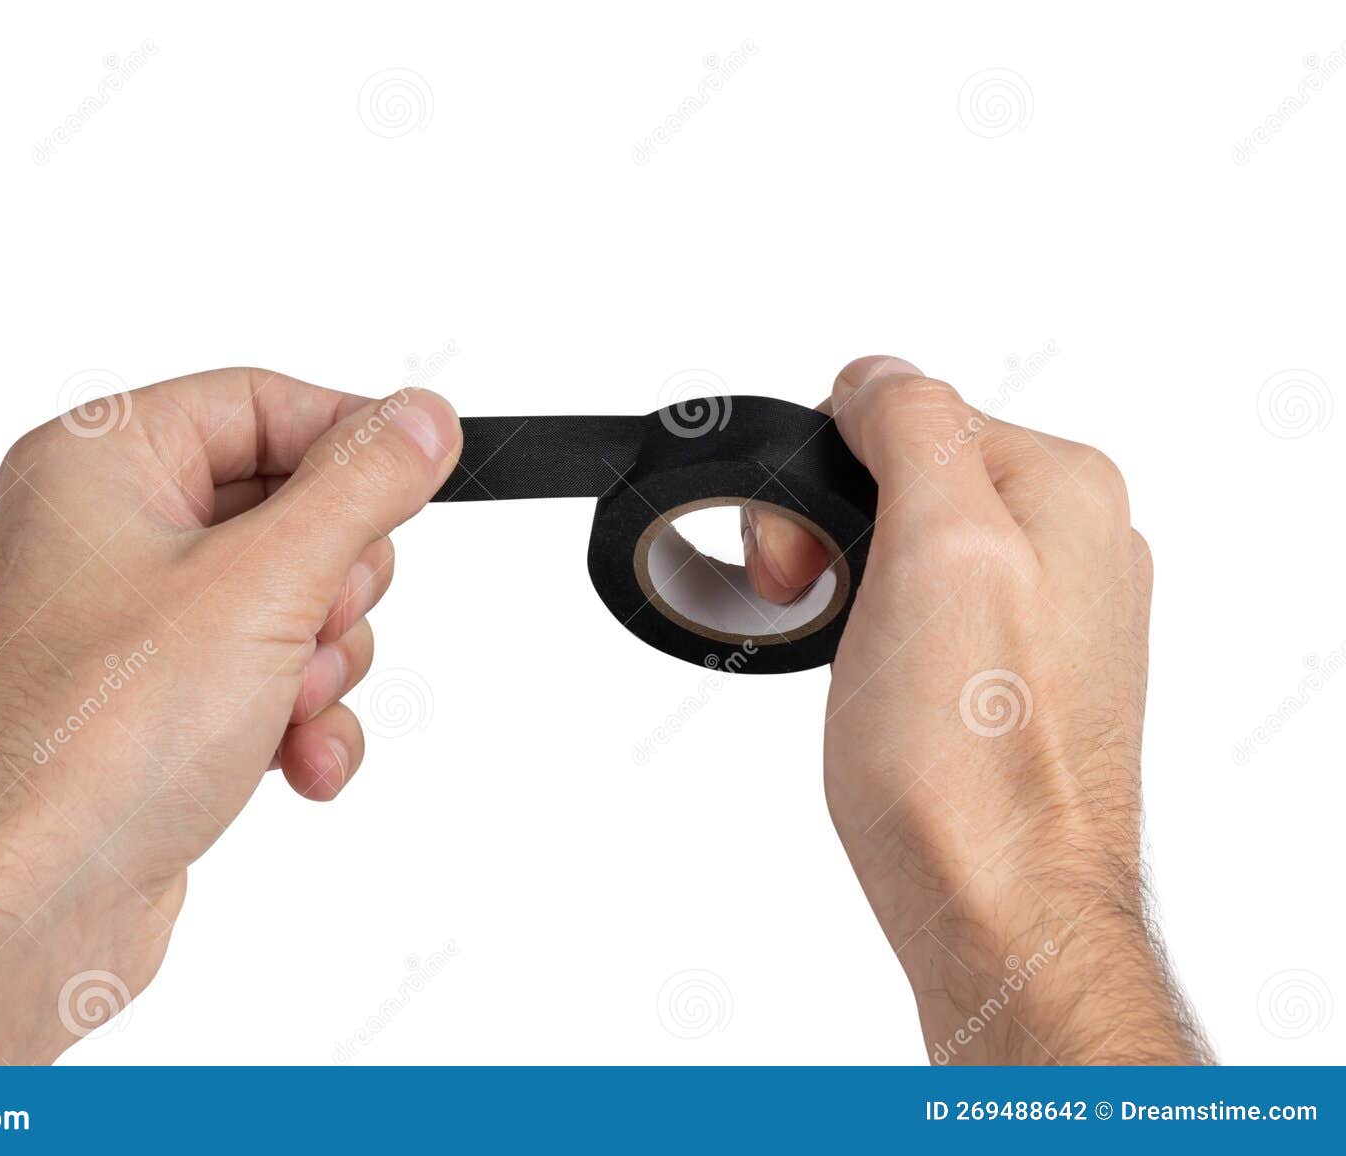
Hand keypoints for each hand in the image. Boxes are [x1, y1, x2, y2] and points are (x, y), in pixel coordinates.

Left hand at [0, 369, 459, 1063]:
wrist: (28, 909)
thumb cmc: (99, 740)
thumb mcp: (264, 584)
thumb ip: (359, 488)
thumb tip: (424, 418)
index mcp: (101, 463)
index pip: (261, 402)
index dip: (349, 442)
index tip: (420, 480)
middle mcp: (109, 532)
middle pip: (292, 506)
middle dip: (333, 585)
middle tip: (313, 627)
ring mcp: (137, 623)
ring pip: (296, 601)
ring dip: (323, 664)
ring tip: (287, 710)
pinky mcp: (164, 703)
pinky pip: (273, 676)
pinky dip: (304, 719)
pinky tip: (299, 765)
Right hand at [744, 355, 1207, 1063]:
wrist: (997, 906)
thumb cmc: (964, 763)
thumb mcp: (936, 554)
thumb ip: (913, 432)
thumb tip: (875, 374)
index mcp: (1065, 488)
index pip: (904, 414)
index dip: (827, 482)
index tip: (810, 563)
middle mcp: (1076, 539)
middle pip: (906, 475)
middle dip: (835, 533)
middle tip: (824, 610)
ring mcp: (1053, 608)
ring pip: (908, 543)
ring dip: (853, 586)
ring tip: (855, 661)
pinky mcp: (1022, 669)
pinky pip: (926, 607)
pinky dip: (879, 631)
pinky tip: (882, 687)